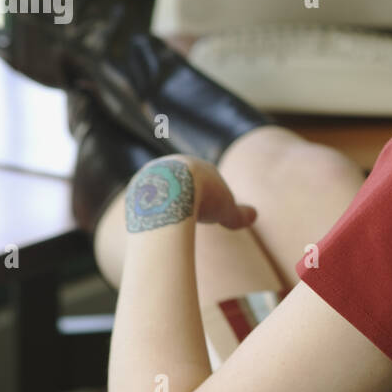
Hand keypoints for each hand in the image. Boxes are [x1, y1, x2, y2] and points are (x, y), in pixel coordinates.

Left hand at [125, 155, 256, 232]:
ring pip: (160, 191)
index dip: (207, 195)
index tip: (208, 209)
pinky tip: (157, 226)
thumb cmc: (204, 199)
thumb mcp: (227, 209)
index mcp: (196, 166)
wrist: (172, 192)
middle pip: (179, 183)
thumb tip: (254, 215)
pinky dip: (152, 213)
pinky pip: (145, 202)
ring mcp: (153, 175)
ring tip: (171, 223)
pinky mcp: (137, 189)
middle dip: (184, 197)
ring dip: (165, 205)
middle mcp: (173, 165)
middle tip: (188, 215)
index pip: (202, 179)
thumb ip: (240, 214)